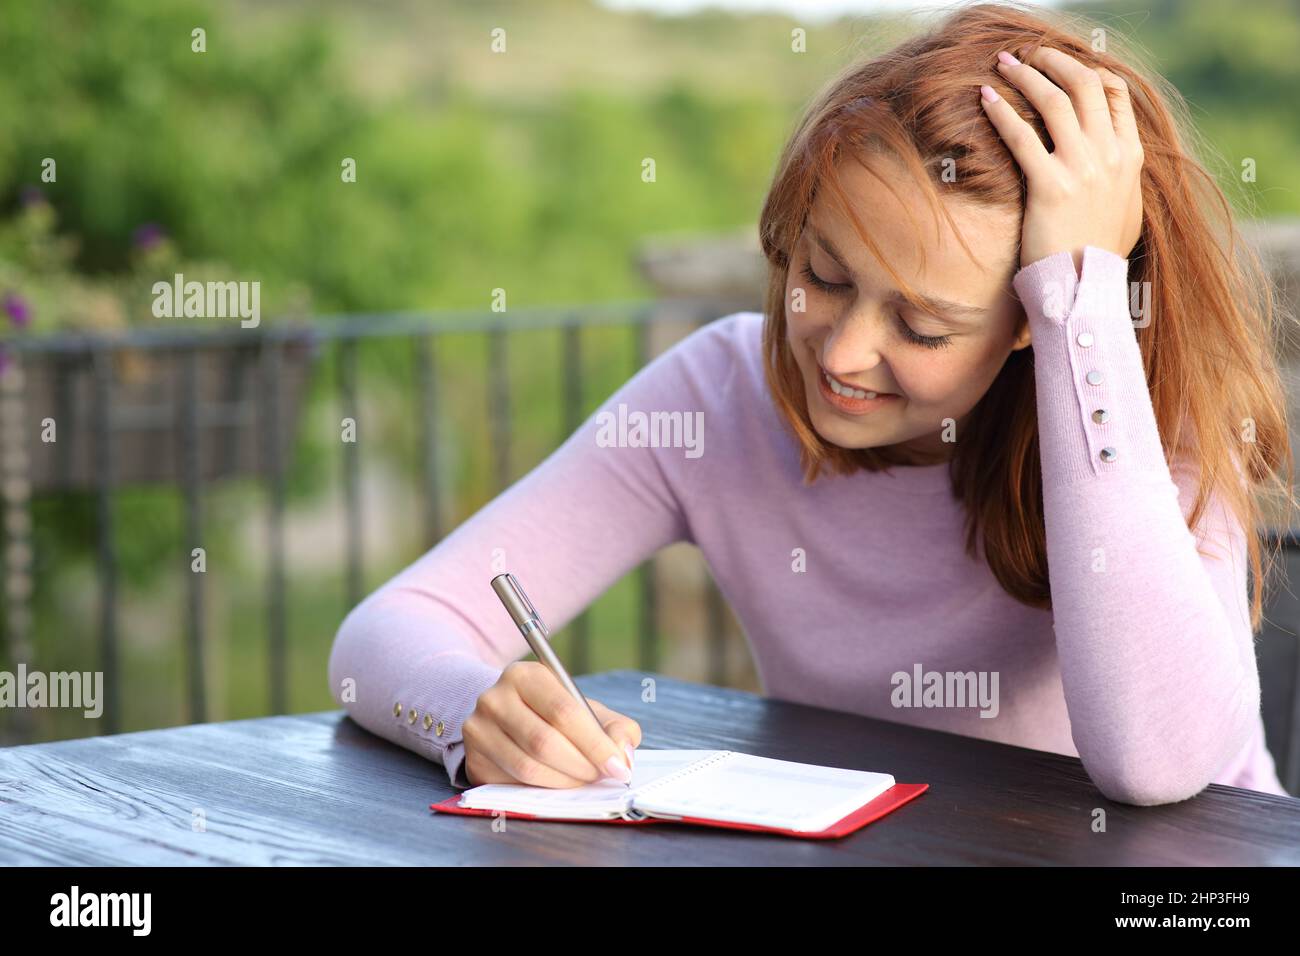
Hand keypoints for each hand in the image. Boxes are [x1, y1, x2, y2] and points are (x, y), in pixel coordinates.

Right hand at [462, 661, 640, 786]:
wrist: (507, 715)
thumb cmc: (553, 712)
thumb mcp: (586, 708)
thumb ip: (615, 727)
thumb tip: (623, 756)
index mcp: (525, 675)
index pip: (564, 712)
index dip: (595, 744)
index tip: (617, 766)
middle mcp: (494, 698)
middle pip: (544, 742)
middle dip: (581, 766)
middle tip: (602, 776)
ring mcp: (478, 729)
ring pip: (528, 767)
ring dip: (564, 782)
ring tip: (583, 780)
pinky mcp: (474, 759)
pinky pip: (513, 784)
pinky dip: (543, 790)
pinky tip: (558, 784)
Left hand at [979, 47, 1143, 272]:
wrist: (1086, 288)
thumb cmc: (1097, 255)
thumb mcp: (1125, 209)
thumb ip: (1121, 179)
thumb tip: (1112, 165)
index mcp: (1130, 157)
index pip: (1116, 94)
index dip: (1089, 70)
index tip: (1063, 66)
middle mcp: (1111, 155)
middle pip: (1085, 86)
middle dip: (1054, 62)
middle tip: (1028, 55)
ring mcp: (1083, 168)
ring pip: (1054, 101)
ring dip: (1026, 75)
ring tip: (1003, 65)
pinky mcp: (1051, 186)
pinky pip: (1022, 136)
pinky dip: (1002, 111)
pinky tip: (986, 97)